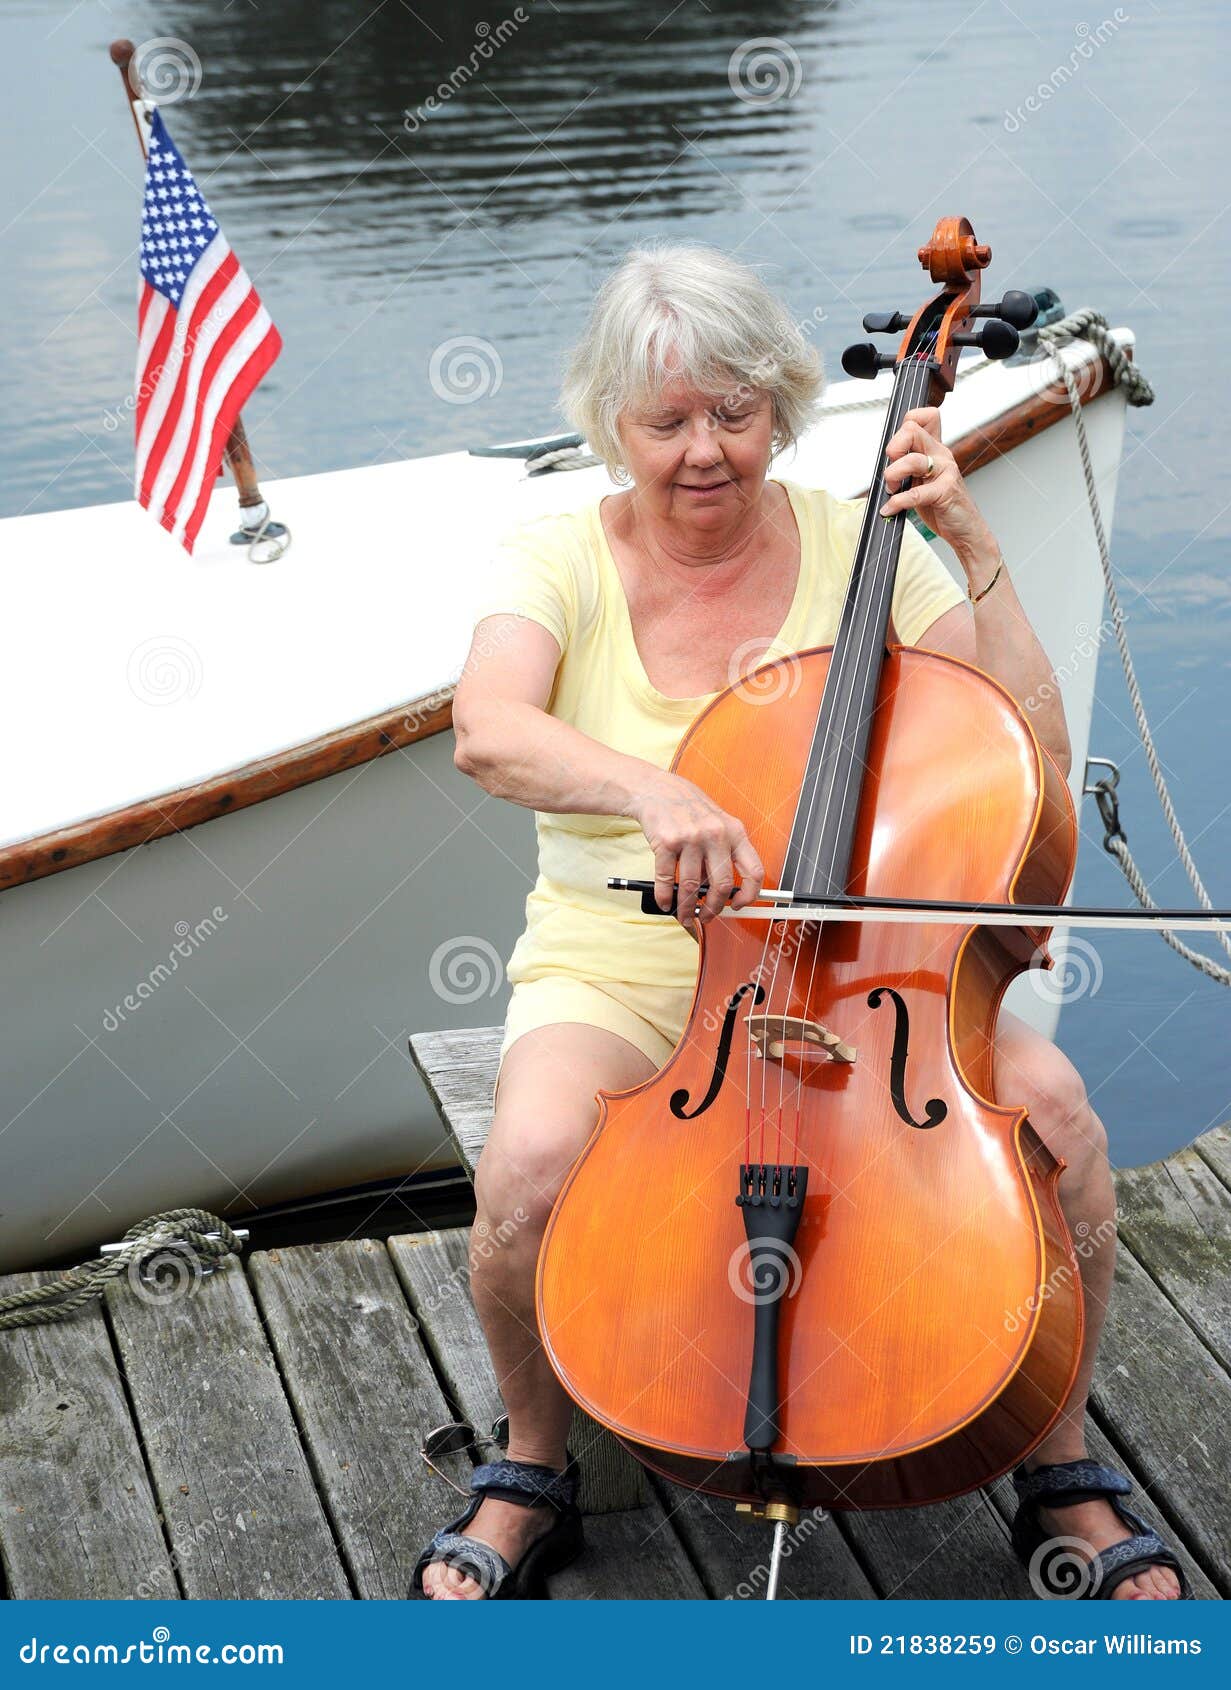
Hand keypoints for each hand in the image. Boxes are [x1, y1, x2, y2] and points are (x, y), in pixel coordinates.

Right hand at [629, 774, 764, 933]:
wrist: (657, 790)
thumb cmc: (688, 809)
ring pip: (692, 886)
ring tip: (684, 914)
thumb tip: (723, 892)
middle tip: (707, 915)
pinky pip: (667, 879)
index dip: (749, 895)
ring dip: (687, 907)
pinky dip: (664, 896)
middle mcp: (716, 834)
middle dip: (714, 908)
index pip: (754, 871)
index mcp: (735, 832)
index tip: (739, 905)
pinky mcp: (666, 842)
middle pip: (722, 885)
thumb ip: (724, 853)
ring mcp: (691, 838)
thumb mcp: (717, 824)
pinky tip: (665, 901)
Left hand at [879, 407, 996, 566]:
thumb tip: (882, 464)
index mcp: (935, 449)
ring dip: (893, 475)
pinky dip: (897, 502)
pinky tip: (890, 508)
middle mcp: (941, 455)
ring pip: (912, 459)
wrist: (965, 530)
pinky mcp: (945, 492)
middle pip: (912, 430)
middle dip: (893, 447)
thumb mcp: (922, 480)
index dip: (905, 424)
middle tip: (890, 468)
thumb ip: (907, 467)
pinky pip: (915, 493)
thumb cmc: (942, 506)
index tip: (896, 449)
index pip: (923, 417)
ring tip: (891, 489)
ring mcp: (945, 472)